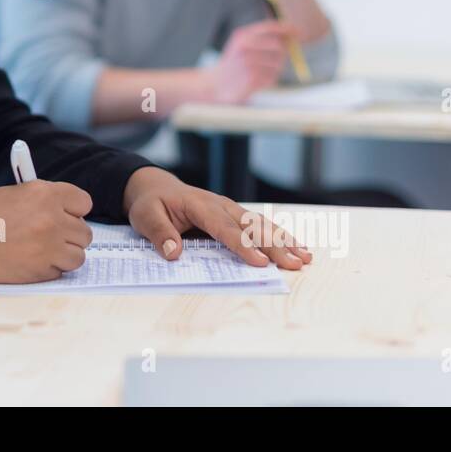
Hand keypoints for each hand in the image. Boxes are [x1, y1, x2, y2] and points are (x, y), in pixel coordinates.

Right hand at [0, 180, 92, 287]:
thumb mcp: (11, 194)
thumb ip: (41, 199)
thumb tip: (63, 210)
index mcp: (43, 193)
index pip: (83, 202)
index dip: (74, 210)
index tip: (66, 215)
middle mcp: (51, 219)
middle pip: (85, 232)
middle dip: (70, 236)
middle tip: (52, 237)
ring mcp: (48, 247)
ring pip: (78, 255)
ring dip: (64, 256)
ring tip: (41, 252)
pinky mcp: (40, 271)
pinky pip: (60, 272)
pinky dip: (49, 270)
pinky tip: (28, 263)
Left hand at [123, 167, 311, 268]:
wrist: (155, 187)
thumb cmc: (151, 204)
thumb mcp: (145, 217)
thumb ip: (160, 234)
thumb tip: (174, 253)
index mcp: (200, 206)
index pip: (224, 228)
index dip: (243, 246)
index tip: (260, 262)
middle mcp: (220, 205)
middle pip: (251, 227)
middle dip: (275, 247)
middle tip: (295, 264)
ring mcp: (230, 209)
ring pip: (261, 225)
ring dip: (284, 241)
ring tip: (305, 257)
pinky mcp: (235, 215)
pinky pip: (260, 225)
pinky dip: (280, 235)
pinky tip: (297, 247)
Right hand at [208, 18, 294, 102]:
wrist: (214, 85)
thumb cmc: (233, 64)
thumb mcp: (242, 45)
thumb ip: (263, 38)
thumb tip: (291, 36)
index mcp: (242, 36)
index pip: (270, 27)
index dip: (286, 28)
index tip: (297, 32)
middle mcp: (245, 47)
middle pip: (279, 46)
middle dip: (283, 53)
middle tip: (276, 60)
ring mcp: (248, 63)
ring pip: (278, 64)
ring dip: (274, 69)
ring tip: (260, 72)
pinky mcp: (251, 79)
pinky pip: (272, 78)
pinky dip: (269, 80)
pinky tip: (256, 80)